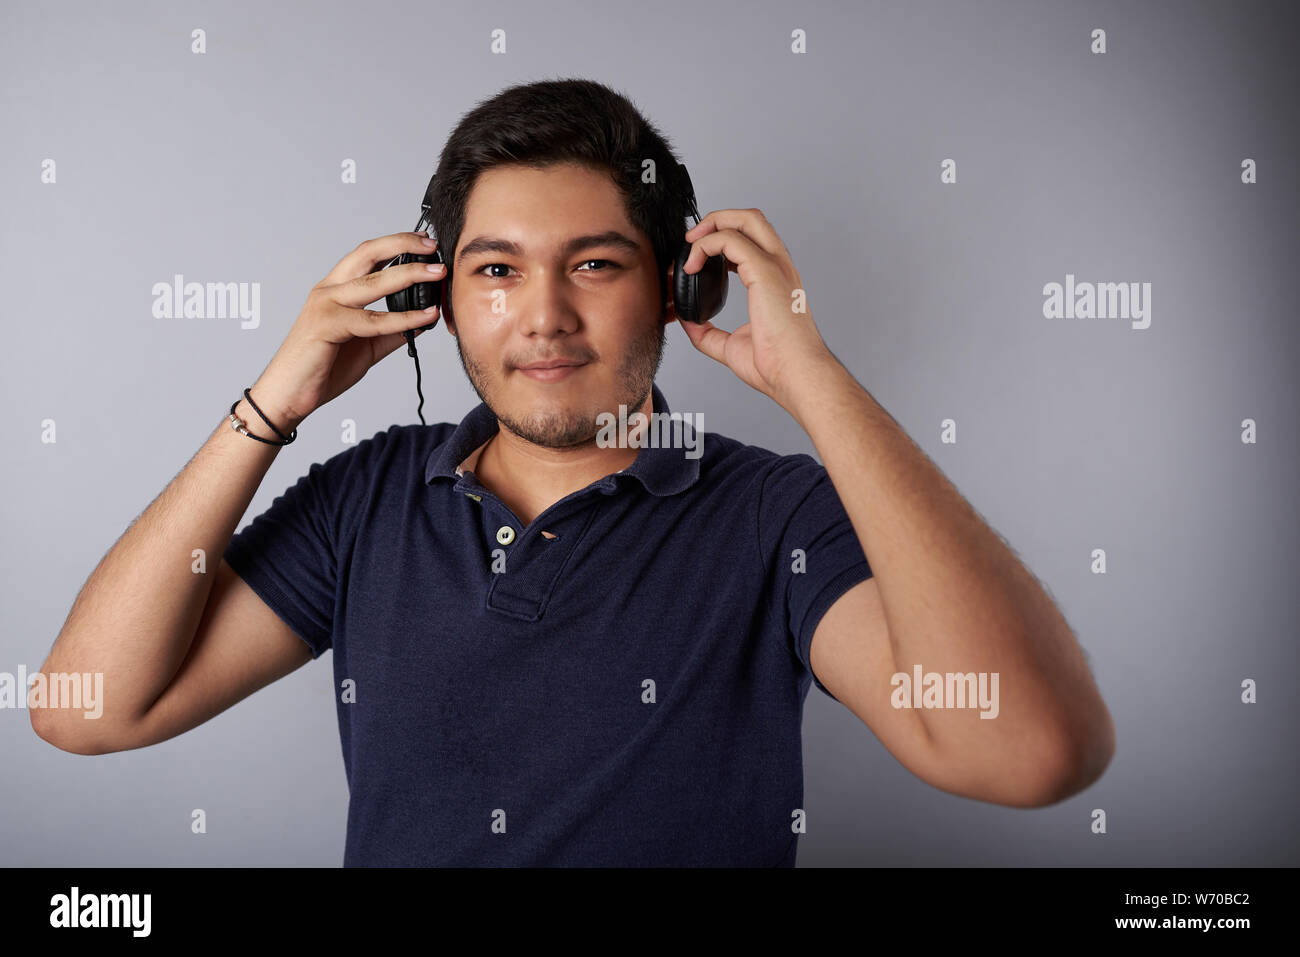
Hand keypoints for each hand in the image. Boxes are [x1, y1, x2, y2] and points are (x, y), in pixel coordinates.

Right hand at [249, 232, 445, 427]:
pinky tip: (425, 316)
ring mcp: (326, 305)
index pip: (368, 255)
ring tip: (437, 273)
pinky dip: (404, 317)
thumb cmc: (322, 368)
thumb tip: (422, 320)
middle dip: (403, 244)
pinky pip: (373, 319)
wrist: (289, 394)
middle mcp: (329, 290)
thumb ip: (391, 330)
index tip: (425, 243)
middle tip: (433, 246)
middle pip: (368, 253)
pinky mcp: (327, 325)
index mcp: (335, 289)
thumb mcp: (367, 345)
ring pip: (374, 282)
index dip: (397, 244)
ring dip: (410, 274)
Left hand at [676, 208, 834, 407]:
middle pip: (751, 218)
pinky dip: (706, 246)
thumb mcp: (731, 346)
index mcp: (775, 281)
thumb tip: (689, 324)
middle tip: (692, 240)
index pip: (752, 240)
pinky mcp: (765, 272)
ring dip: (712, 225)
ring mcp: (775, 267)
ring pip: (745, 219)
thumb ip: (708, 333)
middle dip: (717, 219)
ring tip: (691, 245)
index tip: (698, 257)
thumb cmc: (777, 365)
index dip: (721, 239)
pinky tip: (692, 266)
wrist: (796, 375)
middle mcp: (779, 268)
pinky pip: (730, 240)